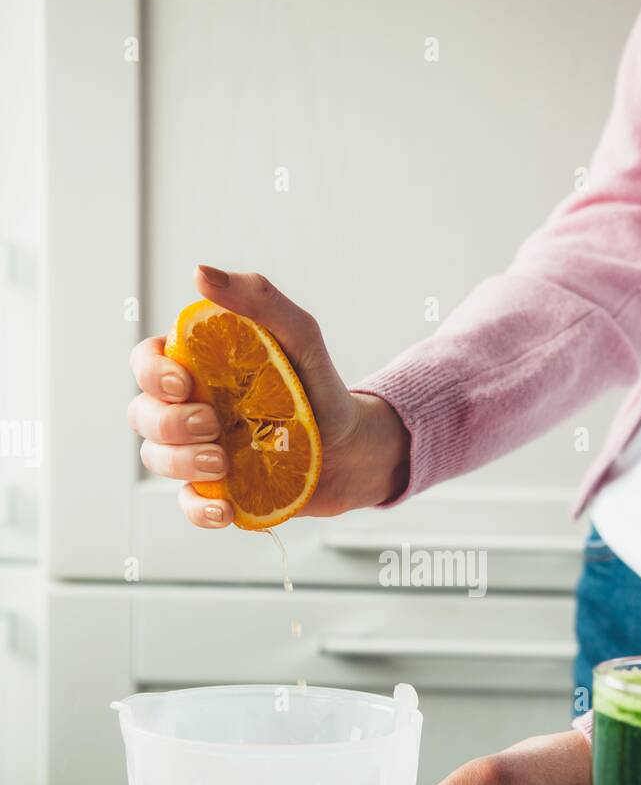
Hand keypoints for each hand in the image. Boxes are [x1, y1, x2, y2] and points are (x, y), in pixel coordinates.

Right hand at [127, 265, 409, 526]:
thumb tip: (200, 274)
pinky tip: (224, 507)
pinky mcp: (218, 492)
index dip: (150, 374)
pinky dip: (198, 510)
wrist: (354, 449)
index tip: (184, 382)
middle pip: (142, 414)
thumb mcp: (300, 335)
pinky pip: (187, 505)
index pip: (145, 363)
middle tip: (213, 425)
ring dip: (182, 463)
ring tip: (225, 462)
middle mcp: (189, 409)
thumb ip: (258, 300)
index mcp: (198, 367)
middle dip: (168, 423)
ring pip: (156, 459)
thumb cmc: (320, 387)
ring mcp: (199, 452)